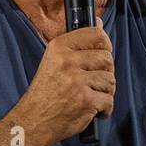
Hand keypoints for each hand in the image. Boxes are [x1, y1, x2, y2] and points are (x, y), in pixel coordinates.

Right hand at [18, 22, 114, 145]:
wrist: (34, 120)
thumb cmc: (46, 92)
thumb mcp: (54, 61)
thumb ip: (77, 45)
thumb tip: (100, 25)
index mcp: (59, 47)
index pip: (96, 34)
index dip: (105, 44)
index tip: (104, 52)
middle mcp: (68, 61)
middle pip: (107, 58)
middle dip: (106, 72)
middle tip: (95, 82)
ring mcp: (77, 81)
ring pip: (110, 80)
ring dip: (105, 91)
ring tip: (93, 97)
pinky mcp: (85, 100)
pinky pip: (108, 100)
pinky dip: (105, 109)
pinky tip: (95, 110)